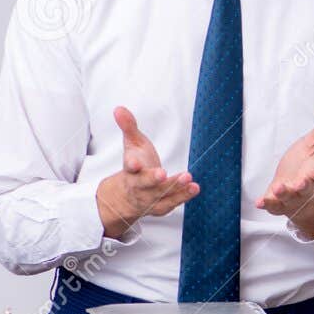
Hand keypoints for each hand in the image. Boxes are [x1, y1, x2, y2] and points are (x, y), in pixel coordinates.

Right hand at [95, 106, 198, 238]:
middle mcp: (138, 186)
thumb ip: (128, 127)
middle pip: (144, 183)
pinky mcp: (160, 206)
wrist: (128, 196)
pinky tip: (194, 187)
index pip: (128, 167)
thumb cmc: (135, 165)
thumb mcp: (132, 144)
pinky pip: (172, 202)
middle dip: (152, 179)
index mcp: (130, 170)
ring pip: (160, 194)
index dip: (131, 164)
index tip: (134, 163)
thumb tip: (118, 108)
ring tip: (187, 178)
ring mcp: (149, 198)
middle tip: (162, 173)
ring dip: (174, 187)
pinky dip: (183, 196)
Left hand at [257, 108, 313, 238]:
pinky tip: (259, 202)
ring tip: (279, 188)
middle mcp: (302, 187)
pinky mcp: (276, 203)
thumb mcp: (311, 146)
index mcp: (312, 172)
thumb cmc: (303, 166)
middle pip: (304, 187)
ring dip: (283, 193)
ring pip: (287, 197)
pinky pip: (271, 205)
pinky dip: (266, 204)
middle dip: (302, 185)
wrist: (296, 191)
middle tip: (301, 183)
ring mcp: (289, 196)